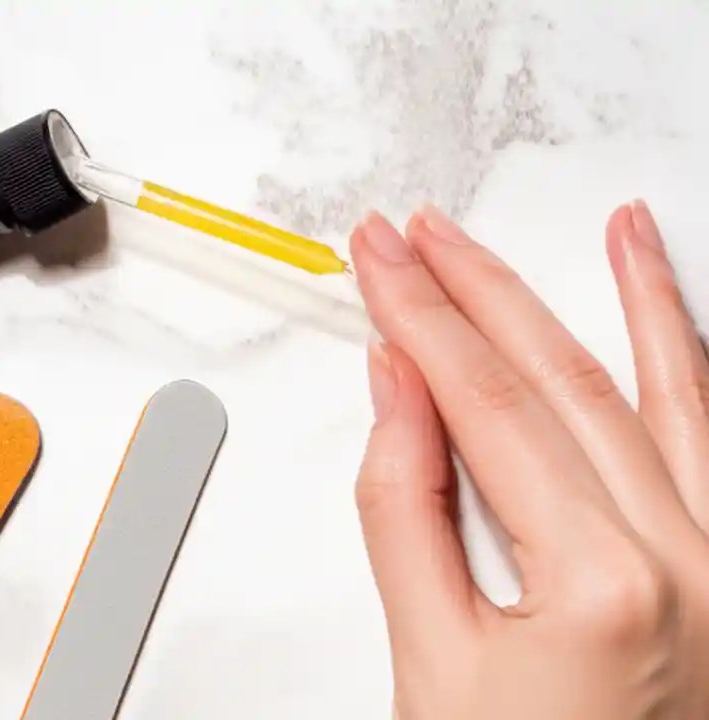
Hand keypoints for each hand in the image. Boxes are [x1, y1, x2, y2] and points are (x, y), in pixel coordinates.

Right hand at [351, 202, 708, 717]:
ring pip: (668, 390)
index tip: (380, 262)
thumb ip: (407, 513)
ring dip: (623, 296)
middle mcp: (693, 560)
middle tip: (420, 234)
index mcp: (606, 584)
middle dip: (481, 293)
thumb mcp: (431, 668)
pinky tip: (674, 310)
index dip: (422, 319)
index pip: (490, 404)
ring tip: (608, 224)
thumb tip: (398, 394)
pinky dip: (691, 359)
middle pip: (565, 380)